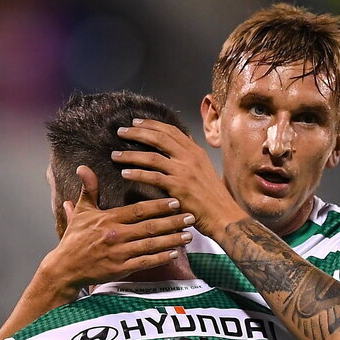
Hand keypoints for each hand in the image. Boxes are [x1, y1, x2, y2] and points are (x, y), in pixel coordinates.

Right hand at [39, 165, 194, 297]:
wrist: (66, 267)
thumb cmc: (75, 239)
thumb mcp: (81, 211)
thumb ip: (88, 190)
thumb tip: (83, 166)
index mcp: (109, 219)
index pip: (138, 210)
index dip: (158, 206)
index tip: (175, 200)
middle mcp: (117, 236)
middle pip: (150, 227)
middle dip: (172, 221)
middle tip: (191, 215)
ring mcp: (120, 254)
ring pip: (151, 245)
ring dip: (172, 240)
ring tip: (189, 235)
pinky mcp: (121, 269)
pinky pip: (145, 263)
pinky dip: (160, 258)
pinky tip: (174, 254)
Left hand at [112, 121, 243, 237]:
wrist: (224, 216)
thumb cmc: (213, 198)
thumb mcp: (205, 171)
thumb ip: (192, 158)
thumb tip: (182, 144)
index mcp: (196, 152)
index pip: (171, 130)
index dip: (151, 125)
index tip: (136, 123)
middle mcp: (190, 157)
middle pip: (159, 137)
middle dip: (137, 132)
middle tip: (120, 132)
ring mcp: (184, 172)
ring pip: (152, 156)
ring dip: (130, 154)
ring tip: (115, 155)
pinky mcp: (178, 187)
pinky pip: (152, 177)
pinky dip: (137, 174)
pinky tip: (125, 173)